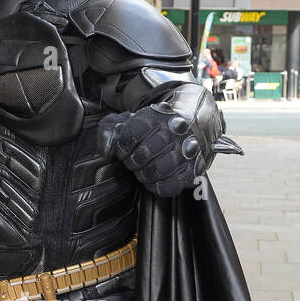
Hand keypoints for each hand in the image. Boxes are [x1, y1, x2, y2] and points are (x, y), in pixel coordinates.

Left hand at [98, 84, 240, 197]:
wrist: (188, 126)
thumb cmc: (153, 128)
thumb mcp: (128, 120)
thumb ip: (109, 129)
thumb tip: (106, 150)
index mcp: (158, 114)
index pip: (133, 133)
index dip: (123, 146)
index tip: (124, 149)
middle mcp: (176, 130)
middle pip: (145, 153)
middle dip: (132, 161)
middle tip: (132, 161)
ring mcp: (187, 150)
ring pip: (158, 170)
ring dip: (143, 174)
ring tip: (143, 170)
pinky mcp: (193, 169)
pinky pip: (170, 186)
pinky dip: (157, 186)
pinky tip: (154, 179)